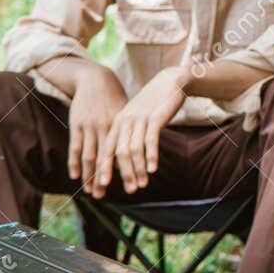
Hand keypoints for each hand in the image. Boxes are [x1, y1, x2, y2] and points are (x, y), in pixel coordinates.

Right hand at [66, 65, 127, 198]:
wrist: (96, 79)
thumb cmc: (115, 97)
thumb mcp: (128, 111)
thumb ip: (134, 129)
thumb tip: (145, 147)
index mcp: (123, 125)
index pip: (126, 154)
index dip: (128, 172)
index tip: (131, 188)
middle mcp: (108, 127)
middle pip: (109, 159)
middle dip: (108, 179)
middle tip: (110, 196)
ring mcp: (91, 126)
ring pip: (91, 156)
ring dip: (91, 176)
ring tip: (93, 192)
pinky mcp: (77, 124)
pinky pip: (75, 146)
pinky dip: (75, 163)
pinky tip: (76, 176)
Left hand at [97, 67, 188, 194]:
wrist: (171, 81)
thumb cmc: (154, 102)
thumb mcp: (137, 116)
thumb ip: (129, 133)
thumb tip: (125, 157)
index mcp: (117, 122)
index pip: (106, 150)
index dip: (103, 169)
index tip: (102, 186)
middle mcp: (125, 121)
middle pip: (118, 153)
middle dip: (122, 175)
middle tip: (128, 191)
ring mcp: (139, 119)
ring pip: (133, 150)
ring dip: (137, 170)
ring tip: (141, 185)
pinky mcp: (155, 118)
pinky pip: (150, 141)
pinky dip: (151, 156)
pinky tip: (153, 170)